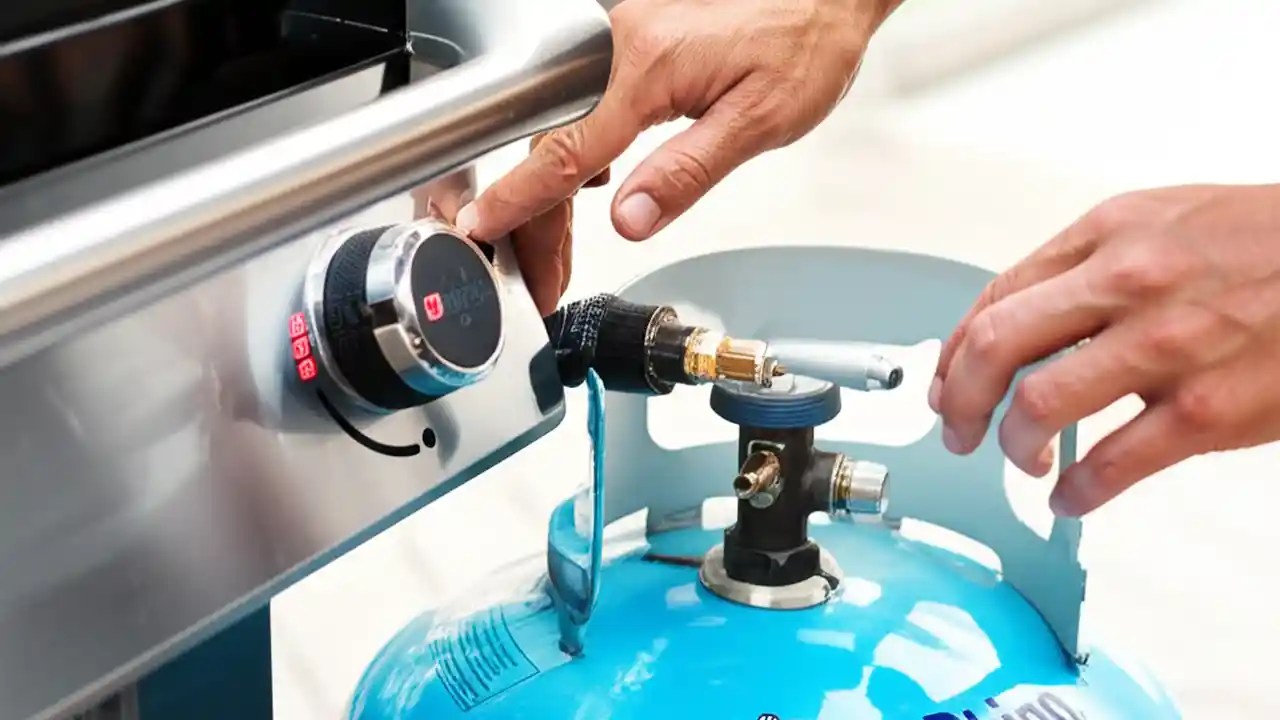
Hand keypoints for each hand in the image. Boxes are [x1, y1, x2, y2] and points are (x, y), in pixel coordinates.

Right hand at [456, 0, 903, 314]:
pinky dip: (576, 157)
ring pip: (565, 129)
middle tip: (539, 275)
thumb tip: (629, 220)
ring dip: (554, 193)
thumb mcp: (758, 122)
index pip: (567, 148)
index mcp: (647, 68)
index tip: (484, 225)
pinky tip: (588, 189)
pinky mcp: (634, 45)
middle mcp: (623, 46)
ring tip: (556, 252)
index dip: (520, 196)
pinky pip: (585, 108)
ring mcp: (623, 41)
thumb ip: (685, 173)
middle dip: (537, 217)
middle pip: (554, 144)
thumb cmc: (803, 42)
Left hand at [929, 184, 1279, 516]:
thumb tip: (1018, 322)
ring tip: (1022, 459)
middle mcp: (1127, 284)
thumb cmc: (1263, 243)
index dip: (955, 352)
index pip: (996, 298)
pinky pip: (1112, 464)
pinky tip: (1069, 497)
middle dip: (959, 400)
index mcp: (1108, 234)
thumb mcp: (1159, 222)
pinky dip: (1076, 491)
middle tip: (957, 429)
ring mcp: (1165, 348)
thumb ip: (1085, 265)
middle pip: (996, 347)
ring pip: (1039, 406)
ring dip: (1013, 445)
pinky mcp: (1206, 410)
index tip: (947, 382)